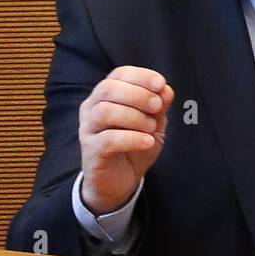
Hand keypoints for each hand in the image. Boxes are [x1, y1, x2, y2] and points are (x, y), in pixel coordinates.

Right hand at [78, 66, 174, 214]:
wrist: (121, 181)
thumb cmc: (135, 145)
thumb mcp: (154, 123)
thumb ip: (159, 106)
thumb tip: (166, 89)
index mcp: (106, 96)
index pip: (118, 74)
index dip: (140, 76)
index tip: (160, 84)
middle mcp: (92, 108)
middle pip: (108, 89)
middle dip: (138, 95)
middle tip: (157, 107)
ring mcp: (88, 129)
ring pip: (105, 111)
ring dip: (134, 117)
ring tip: (152, 128)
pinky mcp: (91, 151)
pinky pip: (107, 139)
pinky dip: (131, 138)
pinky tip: (147, 141)